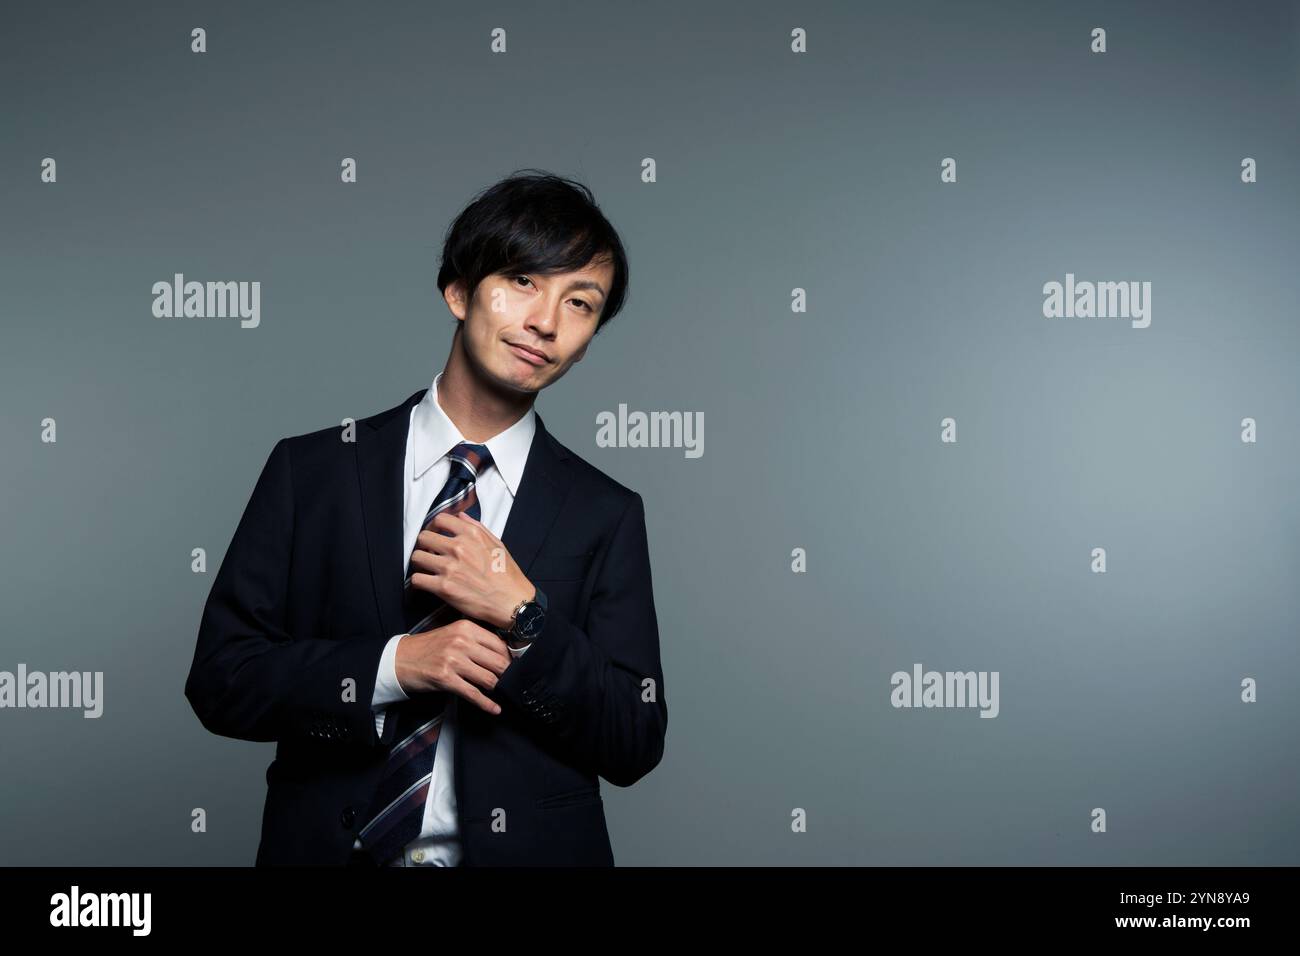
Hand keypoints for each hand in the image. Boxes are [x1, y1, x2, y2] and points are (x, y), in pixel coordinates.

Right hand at [395, 618, 510, 714]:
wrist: (399, 660)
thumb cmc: (428, 648)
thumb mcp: (452, 634)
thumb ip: (476, 641)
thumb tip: (503, 654)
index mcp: (465, 628)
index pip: (499, 644)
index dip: (510, 658)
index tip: (517, 667)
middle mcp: (461, 642)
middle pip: (497, 662)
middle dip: (508, 675)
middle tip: (514, 682)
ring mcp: (453, 660)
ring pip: (488, 679)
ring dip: (498, 689)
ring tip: (503, 694)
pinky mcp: (446, 678)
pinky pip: (473, 694)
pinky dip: (486, 704)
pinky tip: (494, 708)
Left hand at [408, 512, 535, 630]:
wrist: (511, 602)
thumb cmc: (507, 574)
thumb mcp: (497, 543)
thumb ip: (477, 527)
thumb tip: (460, 517)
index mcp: (471, 534)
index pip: (440, 519)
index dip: (434, 525)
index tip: (435, 533)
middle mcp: (458, 548)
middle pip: (424, 537)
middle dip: (424, 544)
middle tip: (429, 552)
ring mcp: (449, 567)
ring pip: (416, 557)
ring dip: (420, 562)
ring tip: (427, 568)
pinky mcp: (444, 587)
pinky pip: (417, 579)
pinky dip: (419, 581)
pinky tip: (426, 582)